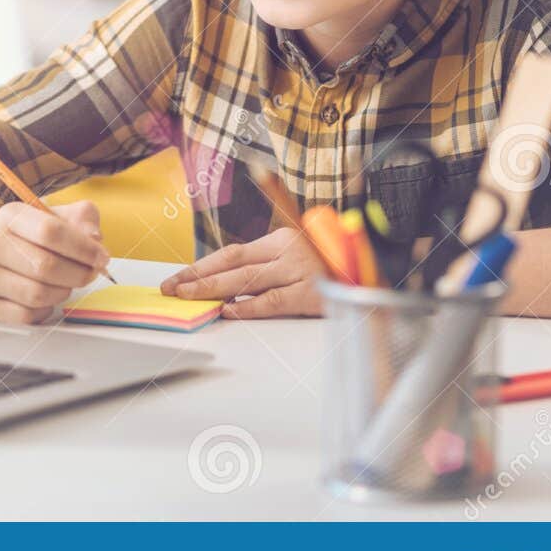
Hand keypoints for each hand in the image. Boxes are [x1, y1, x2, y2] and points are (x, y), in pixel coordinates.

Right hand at [0, 199, 108, 325]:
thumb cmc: (18, 234)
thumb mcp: (46, 215)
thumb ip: (79, 218)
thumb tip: (96, 239)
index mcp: (8, 216)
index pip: (50, 231)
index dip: (83, 247)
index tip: (102, 257)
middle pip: (46, 266)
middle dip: (79, 273)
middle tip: (90, 273)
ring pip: (39, 294)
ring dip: (63, 292)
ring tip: (65, 283)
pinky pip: (27, 315)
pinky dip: (46, 309)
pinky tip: (46, 297)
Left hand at [158, 227, 326, 318]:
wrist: (379, 271)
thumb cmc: (333, 267)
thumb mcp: (299, 255)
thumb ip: (269, 265)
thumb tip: (229, 288)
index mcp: (282, 239)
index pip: (232, 252)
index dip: (202, 265)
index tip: (178, 277)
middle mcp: (289, 251)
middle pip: (234, 264)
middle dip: (198, 277)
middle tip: (172, 289)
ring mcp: (301, 271)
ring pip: (248, 281)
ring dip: (214, 290)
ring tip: (189, 297)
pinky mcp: (314, 294)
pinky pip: (274, 301)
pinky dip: (249, 307)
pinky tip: (228, 311)